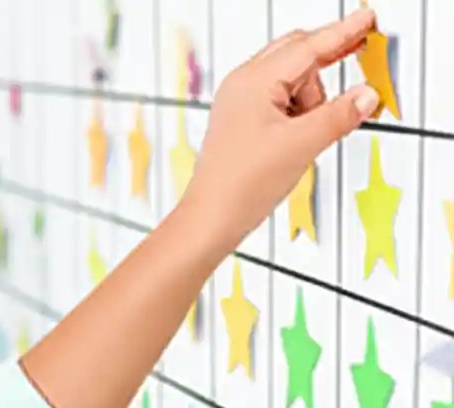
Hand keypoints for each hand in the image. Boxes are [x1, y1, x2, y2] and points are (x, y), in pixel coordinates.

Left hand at [185, 7, 378, 250]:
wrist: (211, 217)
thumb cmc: (241, 184)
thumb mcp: (302, 145)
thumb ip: (339, 115)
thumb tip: (366, 95)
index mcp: (253, 82)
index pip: (308, 46)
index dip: (342, 32)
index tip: (366, 19)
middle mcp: (242, 84)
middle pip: (298, 54)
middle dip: (327, 65)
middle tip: (359, 61)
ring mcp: (240, 101)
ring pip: (292, 79)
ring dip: (312, 98)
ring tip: (306, 135)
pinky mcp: (243, 119)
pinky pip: (281, 99)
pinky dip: (299, 110)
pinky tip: (299, 137)